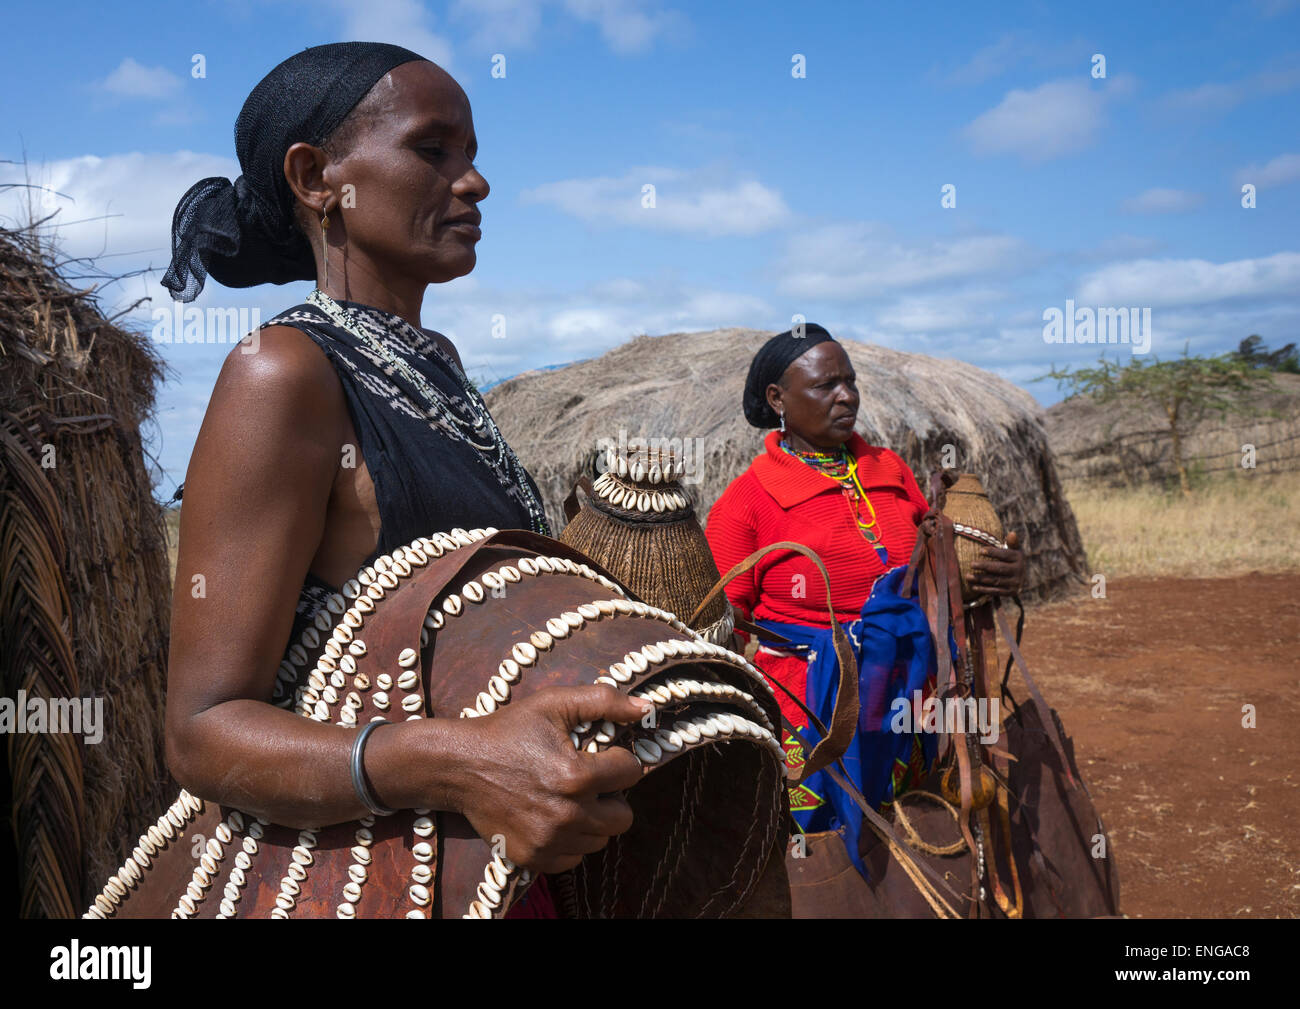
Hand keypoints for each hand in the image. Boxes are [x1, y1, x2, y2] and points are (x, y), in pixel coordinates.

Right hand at [451, 685, 651, 873]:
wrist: (460, 765)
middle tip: (588, 782)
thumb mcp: (554, 703)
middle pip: (623, 817)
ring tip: (568, 798)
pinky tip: (553, 817)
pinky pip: (573, 859)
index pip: (632, 773)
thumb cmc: (509, 730)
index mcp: (576, 775)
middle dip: (612, 797)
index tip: (599, 753)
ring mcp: (549, 840)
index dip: (619, 759)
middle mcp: (567, 814)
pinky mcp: (532, 857)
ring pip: (600, 840)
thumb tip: (645, 707)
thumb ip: (603, 701)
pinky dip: (570, 842)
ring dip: (592, 820)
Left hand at [969, 530, 1023, 595]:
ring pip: (996, 580)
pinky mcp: (1011, 592)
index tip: (980, 551)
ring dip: (980, 579)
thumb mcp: (1013, 549)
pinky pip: (996, 591)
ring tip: (967, 576)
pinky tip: (973, 586)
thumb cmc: (1011, 559)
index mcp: (1019, 557)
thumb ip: (1012, 542)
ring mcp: (1016, 583)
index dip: (993, 552)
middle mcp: (1019, 570)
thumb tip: (1013, 533)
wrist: (1020, 577)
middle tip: (971, 564)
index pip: (1005, 554)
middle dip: (984, 566)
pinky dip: (984, 589)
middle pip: (999, 568)